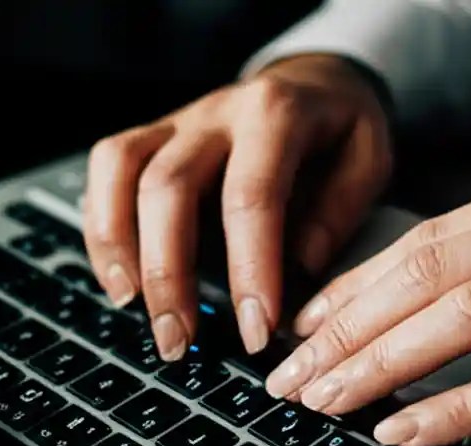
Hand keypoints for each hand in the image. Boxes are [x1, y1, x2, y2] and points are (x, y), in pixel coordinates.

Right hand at [83, 54, 391, 359]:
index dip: (250, 269)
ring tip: (132, 308)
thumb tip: (298, 267)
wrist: (306, 81)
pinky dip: (101, 229)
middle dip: (168, 274)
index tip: (255, 331)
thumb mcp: (368, 159)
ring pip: (119, 170)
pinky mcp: (146, 138)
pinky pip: (103, 171)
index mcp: (276, 113)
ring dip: (117, 247)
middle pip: (168, 187)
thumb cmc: (335, 132)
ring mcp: (173, 122)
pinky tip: (117, 279)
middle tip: (179, 340)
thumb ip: (339, 211)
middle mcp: (215, 113)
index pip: (252, 195)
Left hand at [264, 166, 470, 445]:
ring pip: (466, 313)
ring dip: (380, 360)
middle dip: (345, 328)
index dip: (354, 287)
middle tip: (289, 376)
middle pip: (428, 273)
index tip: (302, 326)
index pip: (428, 242)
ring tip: (323, 400)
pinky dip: (459, 406)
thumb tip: (413, 308)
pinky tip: (402, 431)